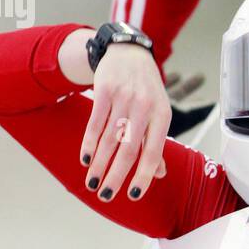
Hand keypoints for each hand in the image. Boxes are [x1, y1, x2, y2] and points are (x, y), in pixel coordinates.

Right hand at [80, 41, 170, 201]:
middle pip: (129, 148)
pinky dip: (89, 144)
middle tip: (106, 195)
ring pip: (110, 139)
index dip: (144, 175)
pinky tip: (86, 160)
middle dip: (116, 175)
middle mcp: (145, 106)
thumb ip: (155, 142)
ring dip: (100, 165)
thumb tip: (158, 174)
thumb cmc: (146, 89)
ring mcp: (124, 97)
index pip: (154, 151)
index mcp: (162, 115)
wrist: (129, 53)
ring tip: (92, 183)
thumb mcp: (159, 112)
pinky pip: (95, 123)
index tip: (134, 195)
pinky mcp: (105, 89)